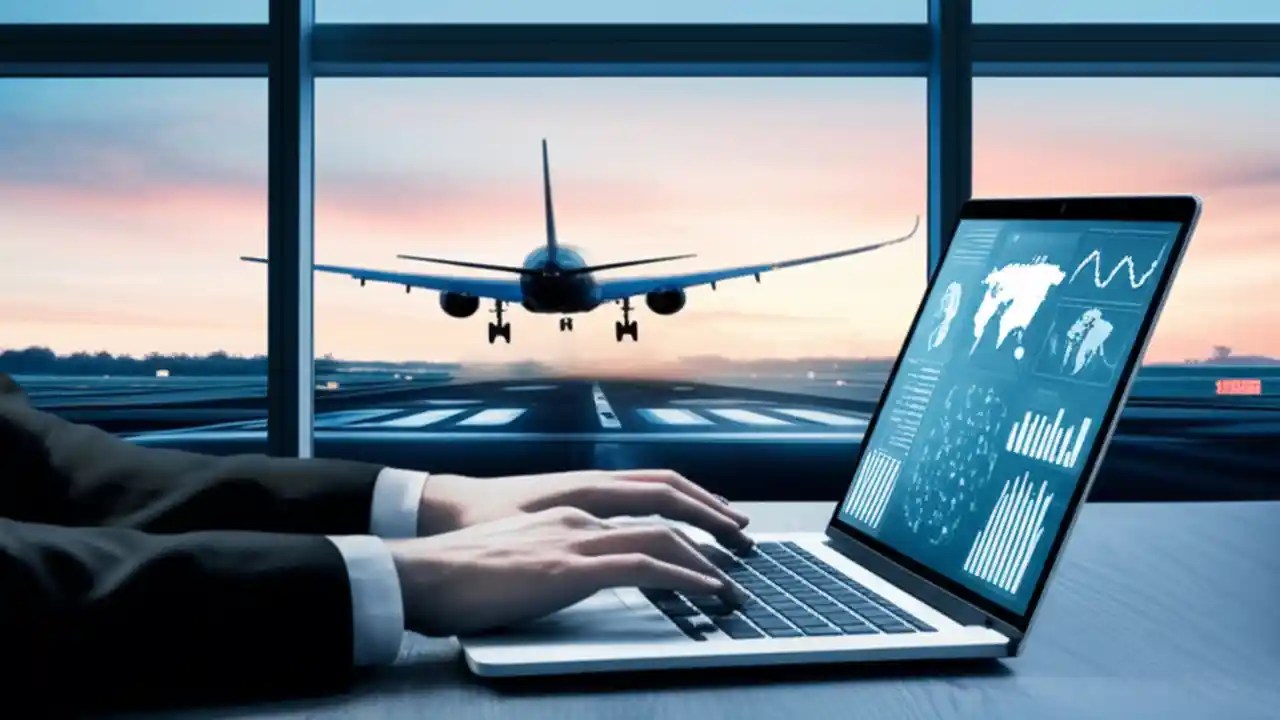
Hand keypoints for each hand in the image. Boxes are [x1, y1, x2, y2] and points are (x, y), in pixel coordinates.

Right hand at [416, 468, 751, 549]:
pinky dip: (684, 577)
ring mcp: (575, 537)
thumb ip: (552, 556)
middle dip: (707, 521)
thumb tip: (570, 575)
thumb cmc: (458, 569)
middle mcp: (578, 514)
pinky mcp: (571, 567)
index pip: (640, 495)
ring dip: (705, 557)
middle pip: (661, 505)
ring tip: (734, 579)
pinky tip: (706, 589)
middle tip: (742, 539)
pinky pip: (643, 566)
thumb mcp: (517, 554)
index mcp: (566, 507)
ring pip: (660, 535)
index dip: (683, 504)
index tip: (712, 520)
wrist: (422, 572)